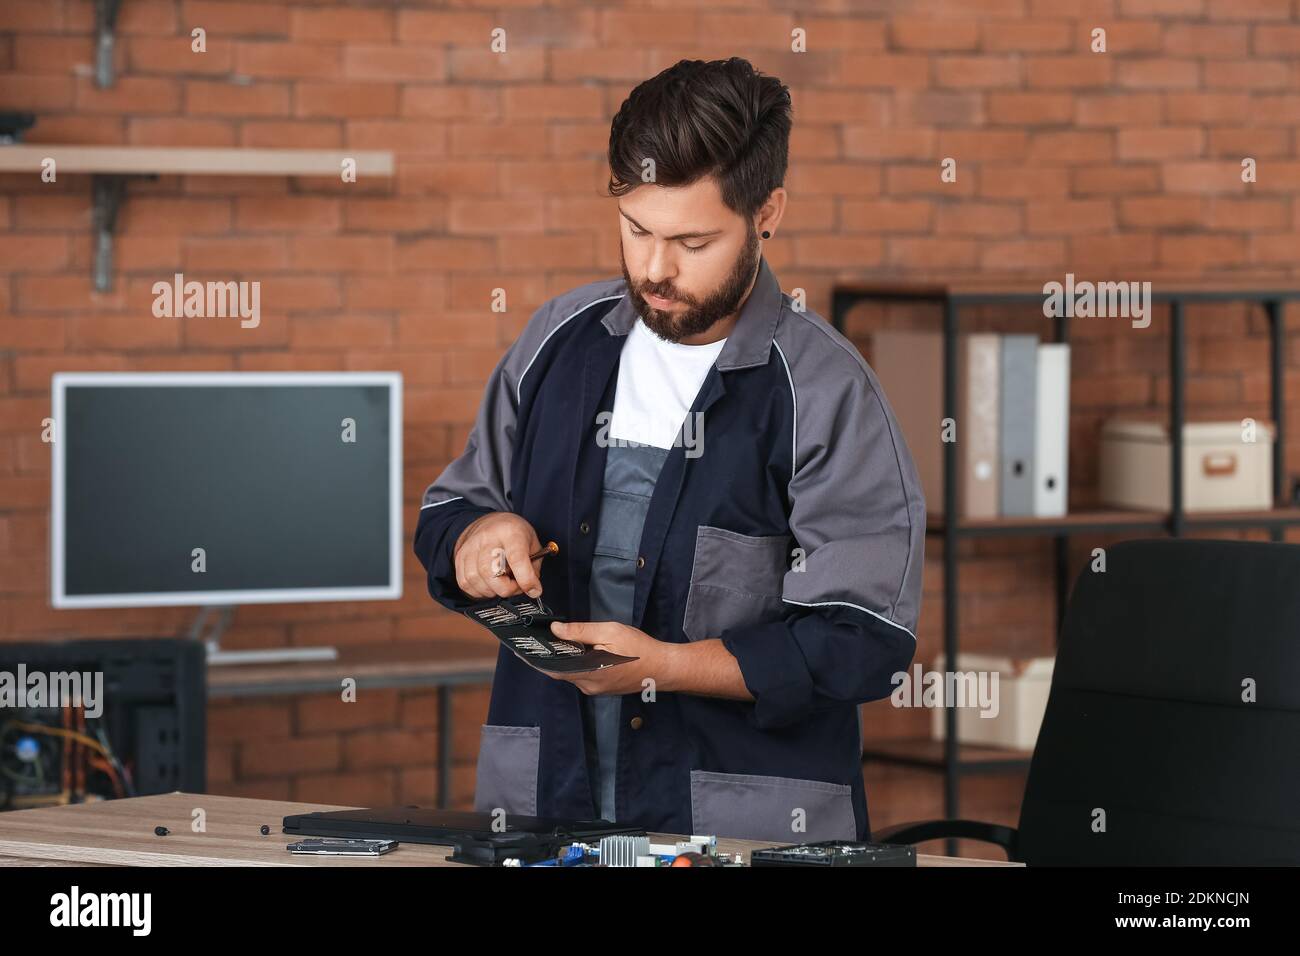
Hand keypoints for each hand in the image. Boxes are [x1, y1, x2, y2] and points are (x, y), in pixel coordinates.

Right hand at [453, 512, 543, 599]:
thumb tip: (531, 590)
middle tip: (515, 587)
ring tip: (502, 584)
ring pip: (476, 580)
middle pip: (491, 573)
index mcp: (511, 532)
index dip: (525, 579)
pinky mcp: (459, 557)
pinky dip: (479, 591)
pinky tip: (489, 584)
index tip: (533, 590)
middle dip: (506, 589)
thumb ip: (534, 568)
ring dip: (492, 591)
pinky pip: (465, 583)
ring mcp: (470, 547)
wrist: (491, 522)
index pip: (516, 558)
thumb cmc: (514, 534)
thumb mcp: (533, 544)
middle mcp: (487, 538)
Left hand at [547, 621, 677, 695]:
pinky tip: (574, 650)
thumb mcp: (609, 631)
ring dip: (562, 660)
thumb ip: (580, 631)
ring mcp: (595, 689)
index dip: (534, 659)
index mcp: (587, 673)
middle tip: (534, 640)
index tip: (520, 649)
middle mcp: (588, 685)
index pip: (551, 669)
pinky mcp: (602, 687)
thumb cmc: (639, 648)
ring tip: (551, 642)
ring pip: (571, 673)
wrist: (663, 668)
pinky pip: (582, 675)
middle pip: (559, 671)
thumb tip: (556, 629)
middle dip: (547, 657)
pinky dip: (574, 664)